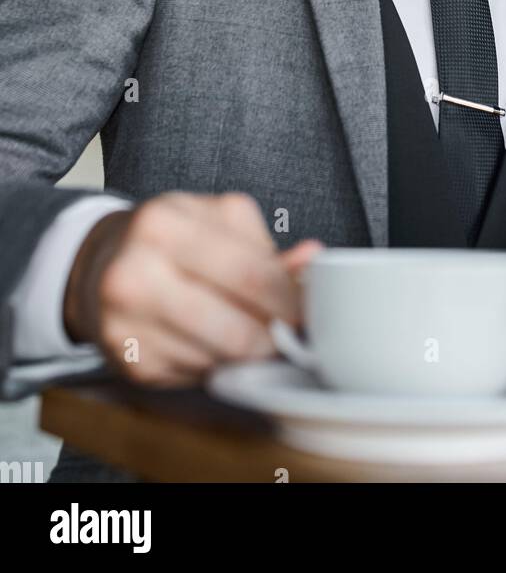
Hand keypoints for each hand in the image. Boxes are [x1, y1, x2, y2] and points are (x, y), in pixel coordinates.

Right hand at [63, 191, 323, 385]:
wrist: (100, 266)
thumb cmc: (168, 240)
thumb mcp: (215, 222)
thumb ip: (264, 247)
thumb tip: (312, 260)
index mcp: (164, 224)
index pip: (250, 276)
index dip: (291, 301)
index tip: (309, 309)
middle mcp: (135, 274)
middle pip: (237, 330)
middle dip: (274, 337)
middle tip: (290, 333)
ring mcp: (126, 325)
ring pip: (220, 360)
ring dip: (248, 355)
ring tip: (253, 334)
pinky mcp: (128, 364)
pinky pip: (197, 376)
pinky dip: (216, 364)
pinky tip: (212, 342)